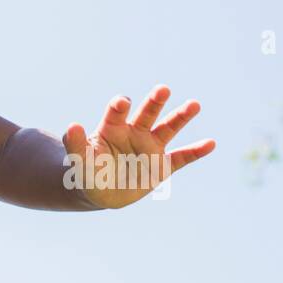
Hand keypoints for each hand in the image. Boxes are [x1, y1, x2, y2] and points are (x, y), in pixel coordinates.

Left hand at [63, 85, 215, 208]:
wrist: (101, 192)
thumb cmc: (88, 173)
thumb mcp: (79, 162)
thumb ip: (76, 145)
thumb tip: (72, 126)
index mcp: (113, 128)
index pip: (117, 113)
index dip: (119, 107)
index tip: (123, 103)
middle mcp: (134, 132)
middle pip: (147, 113)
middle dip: (154, 101)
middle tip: (162, 89)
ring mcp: (150, 147)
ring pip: (168, 128)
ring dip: (181, 116)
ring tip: (194, 104)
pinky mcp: (161, 166)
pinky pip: (181, 158)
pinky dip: (195, 151)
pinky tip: (210, 143)